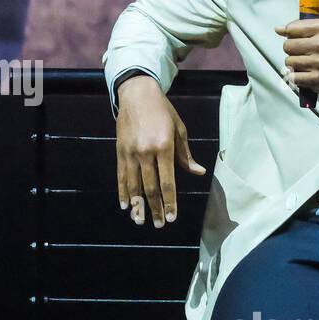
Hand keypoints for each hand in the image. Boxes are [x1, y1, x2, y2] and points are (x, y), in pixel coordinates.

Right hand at [115, 74, 206, 227]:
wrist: (137, 94)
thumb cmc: (163, 111)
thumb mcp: (179, 129)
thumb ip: (185, 154)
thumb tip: (198, 172)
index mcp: (164, 147)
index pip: (168, 182)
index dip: (170, 202)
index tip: (172, 217)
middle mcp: (146, 152)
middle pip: (151, 187)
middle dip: (155, 208)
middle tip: (159, 225)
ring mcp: (131, 153)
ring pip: (134, 185)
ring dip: (138, 205)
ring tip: (140, 220)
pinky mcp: (120, 151)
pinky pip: (121, 176)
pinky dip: (123, 192)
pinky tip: (126, 205)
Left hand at [274, 18, 318, 100]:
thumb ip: (305, 26)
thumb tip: (278, 29)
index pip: (292, 28)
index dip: (290, 34)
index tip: (296, 38)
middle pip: (287, 45)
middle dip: (292, 49)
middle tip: (303, 52)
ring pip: (289, 61)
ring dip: (295, 64)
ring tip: (307, 63)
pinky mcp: (317, 78)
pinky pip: (293, 76)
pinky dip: (297, 76)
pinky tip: (307, 73)